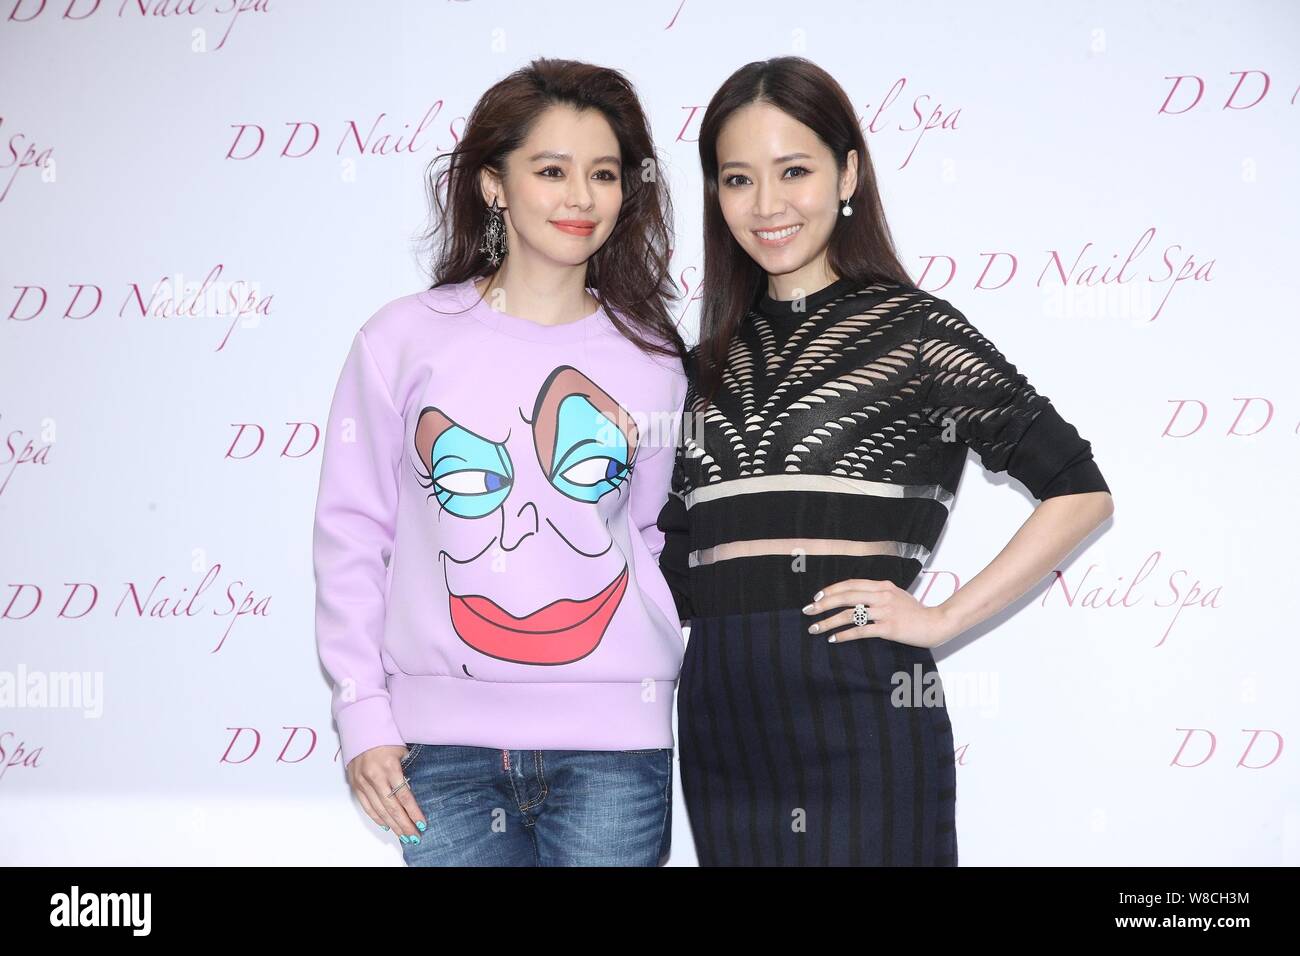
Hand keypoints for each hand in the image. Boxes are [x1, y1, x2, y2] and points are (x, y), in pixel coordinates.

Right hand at [347, 744, 426, 843]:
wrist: (361, 728)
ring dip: (392, 825)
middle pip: (392, 807)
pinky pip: (366, 806)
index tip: (421, 824)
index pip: (404, 795)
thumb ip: (408, 769)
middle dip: (404, 824)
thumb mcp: (402, 750)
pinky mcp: (355, 784)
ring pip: (379, 810)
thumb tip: (419, 790)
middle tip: (414, 836)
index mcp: (389, 766)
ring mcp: (362, 781)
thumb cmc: (386, 737)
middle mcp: (374, 776)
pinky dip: (376, 818)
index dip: (413, 812)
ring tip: (403, 835)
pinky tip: (386, 826)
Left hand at [802, 579, 955, 648]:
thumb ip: (878, 593)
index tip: (817, 596)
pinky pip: (861, 631)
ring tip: (815, 628)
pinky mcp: (889, 628)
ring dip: (829, 622)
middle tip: (808, 610)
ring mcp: (885, 612)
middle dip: (823, 604)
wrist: (936, 623)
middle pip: (846, 597)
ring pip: (850, 614)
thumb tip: (856, 597)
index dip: (832, 589)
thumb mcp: (897, 595)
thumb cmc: (915, 611)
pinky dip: (844, 635)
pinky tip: (833, 639)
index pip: (851, 584)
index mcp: (883, 586)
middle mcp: (882, 596)